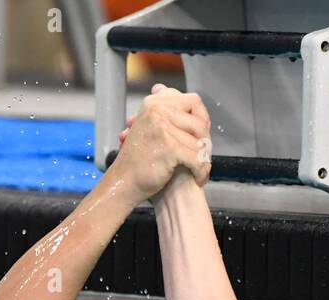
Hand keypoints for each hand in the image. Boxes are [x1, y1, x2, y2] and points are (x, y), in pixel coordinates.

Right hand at [109, 84, 210, 200]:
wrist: (123, 183)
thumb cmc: (137, 159)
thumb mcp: (145, 125)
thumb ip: (159, 109)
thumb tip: (161, 88)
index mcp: (153, 103)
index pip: (194, 101)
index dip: (202, 119)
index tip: (200, 136)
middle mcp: (157, 111)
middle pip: (201, 121)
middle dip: (205, 141)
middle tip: (201, 156)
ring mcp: (162, 128)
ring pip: (201, 142)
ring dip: (204, 159)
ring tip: (199, 169)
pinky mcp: (169, 148)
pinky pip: (197, 158)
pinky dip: (201, 171)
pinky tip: (198, 178)